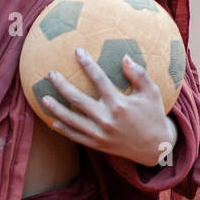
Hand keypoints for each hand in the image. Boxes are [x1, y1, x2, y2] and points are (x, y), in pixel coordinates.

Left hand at [41, 48, 177, 166]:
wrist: (156, 148)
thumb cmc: (153, 115)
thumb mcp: (152, 92)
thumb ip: (138, 74)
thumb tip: (124, 57)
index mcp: (119, 103)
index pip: (98, 79)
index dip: (87, 63)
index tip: (77, 51)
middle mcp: (106, 119)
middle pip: (77, 99)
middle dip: (62, 85)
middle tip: (51, 74)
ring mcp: (100, 134)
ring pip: (71, 120)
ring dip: (56, 109)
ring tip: (43, 98)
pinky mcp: (97, 145)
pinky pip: (76, 137)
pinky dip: (63, 129)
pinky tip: (53, 122)